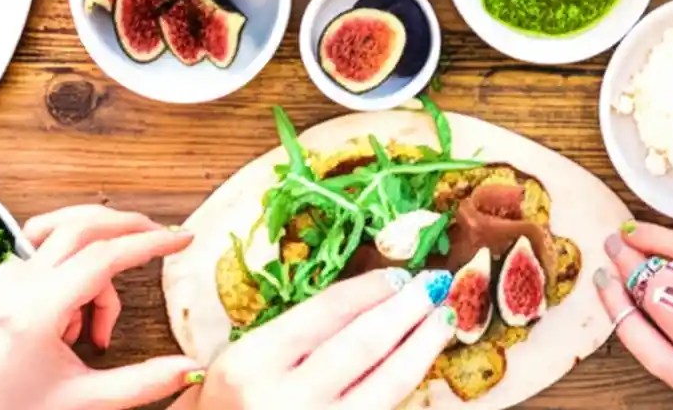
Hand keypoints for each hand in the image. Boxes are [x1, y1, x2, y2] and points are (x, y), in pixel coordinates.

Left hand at [0, 206, 201, 409]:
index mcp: (33, 309)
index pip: (104, 256)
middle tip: (162, 238)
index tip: (183, 237)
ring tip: (99, 318)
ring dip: (96, 260)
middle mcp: (13, 283)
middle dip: (128, 227)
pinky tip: (74, 318)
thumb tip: (191, 370)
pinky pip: (46, 256)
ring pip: (64, 237)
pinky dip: (72, 274)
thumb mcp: (83, 401)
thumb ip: (143, 382)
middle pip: (82, 226)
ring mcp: (0, 278)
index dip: (151, 242)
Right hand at [185, 268, 455, 409]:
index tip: (398, 275)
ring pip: (386, 384)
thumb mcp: (229, 373)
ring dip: (421, 347)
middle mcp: (284, 398)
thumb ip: (282, 341)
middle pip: (363, 343)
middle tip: (435, 285)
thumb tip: (357, 303)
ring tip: (443, 320)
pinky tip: (421, 368)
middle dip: (406, 310)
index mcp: (249, 365)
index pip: (326, 312)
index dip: (370, 289)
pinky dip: (407, 389)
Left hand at [594, 222, 672, 409]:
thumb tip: (672, 243)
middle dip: (627, 266)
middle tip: (614, 241)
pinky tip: (623, 309)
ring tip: (607, 271)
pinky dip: (631, 330)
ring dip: (618, 299)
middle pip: (650, 302)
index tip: (630, 229)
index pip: (670, 277)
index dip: (645, 249)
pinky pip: (650, 360)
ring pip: (638, 335)